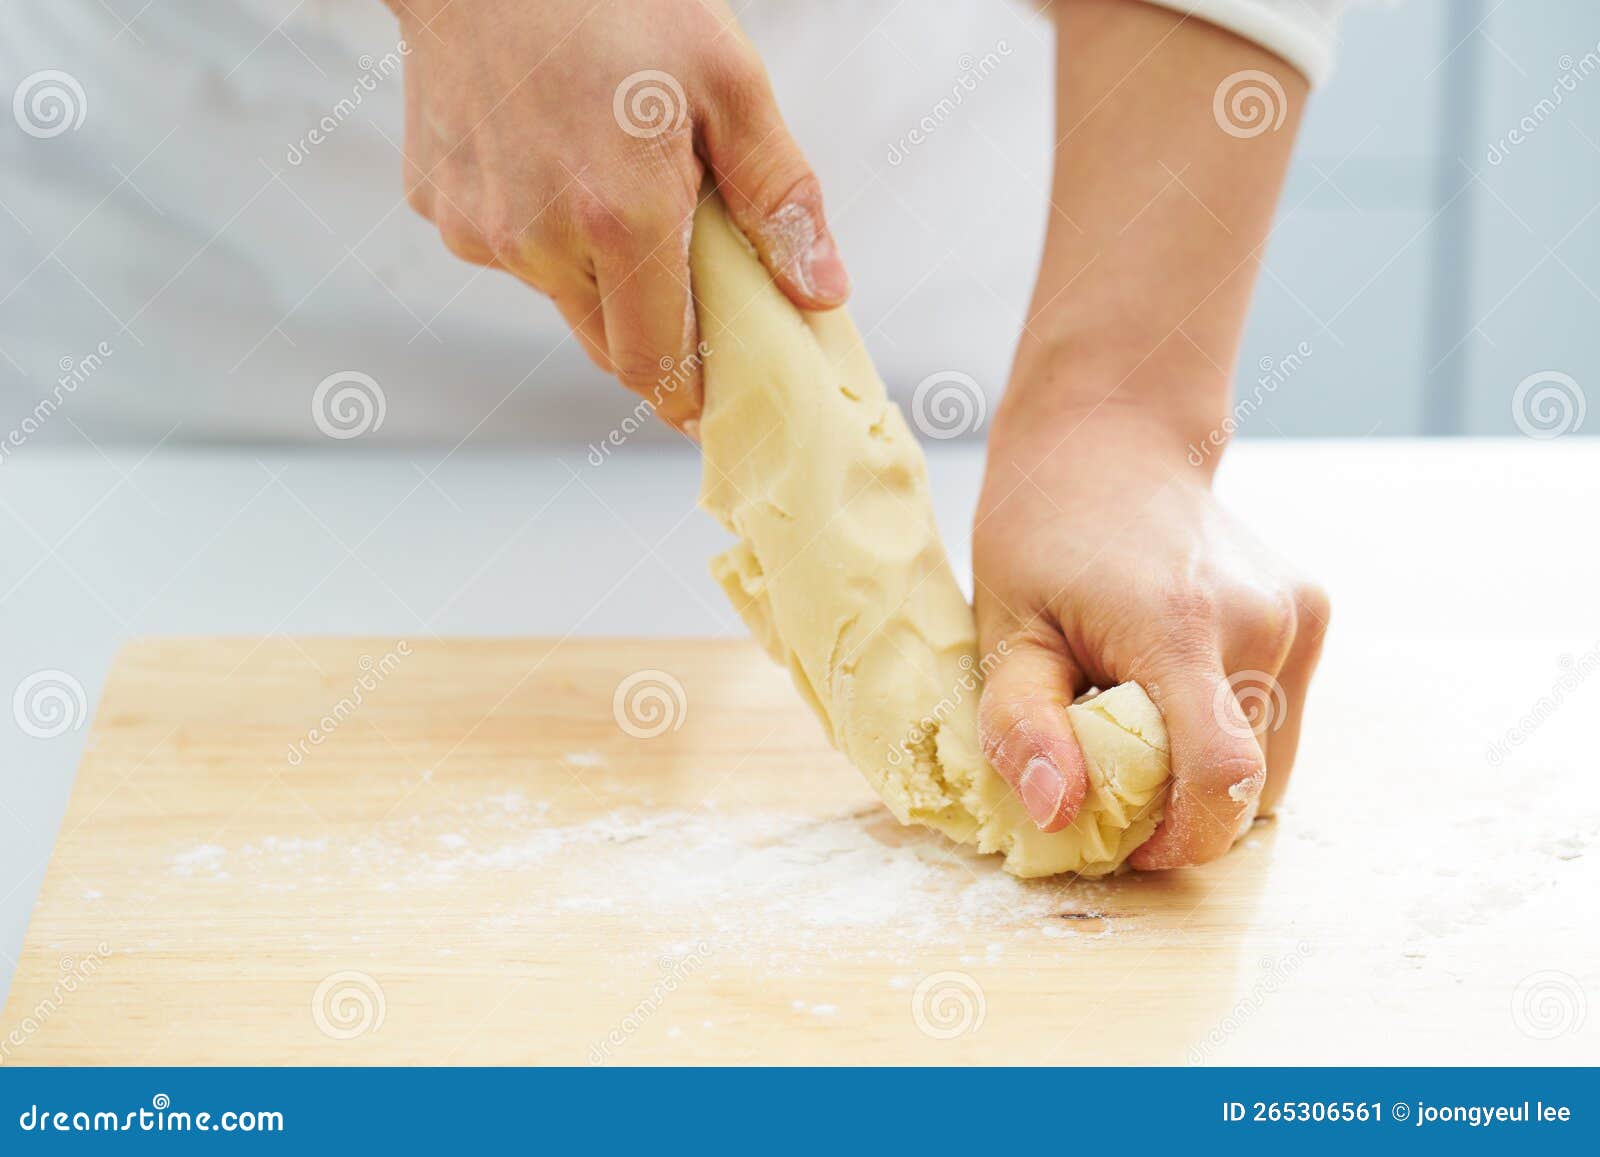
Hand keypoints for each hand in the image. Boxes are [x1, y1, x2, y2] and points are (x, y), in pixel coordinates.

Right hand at [385, 0, 849, 431]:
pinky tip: (553, 160)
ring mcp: (481, 231)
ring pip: (560, 297)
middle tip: (687, 282)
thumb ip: (777, 197)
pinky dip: (542, 231)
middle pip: (608, 346)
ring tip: (614, 186)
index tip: (715, 399)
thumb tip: (820, 291)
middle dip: (654, 333)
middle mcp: (539, 243)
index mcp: (619, 220)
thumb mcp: (728, 82)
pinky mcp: (441, 209)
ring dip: (597, 273)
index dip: (691, 393)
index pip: (657, 365)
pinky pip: (508, 252)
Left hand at [972, 402, 1329, 869]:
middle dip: (1182, 808)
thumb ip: (1023, 725)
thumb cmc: (1042, 532)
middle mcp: (1259, 618)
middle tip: (1110, 770)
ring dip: (1206, 771)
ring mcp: (1296, 614)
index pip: (1221, 777)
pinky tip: (1173, 687)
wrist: (1108, 438)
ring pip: (1270, 760)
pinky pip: (1277, 719)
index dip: (1180, 838)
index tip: (1125, 841)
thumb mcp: (1002, 629)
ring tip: (1138, 717)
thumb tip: (1060, 816)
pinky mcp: (1310, 614)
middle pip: (1246, 781)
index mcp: (1178, 625)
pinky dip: (1228, 732)